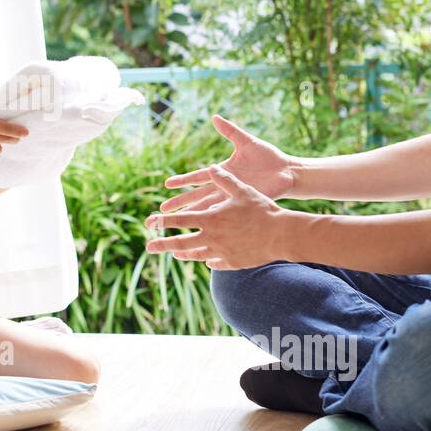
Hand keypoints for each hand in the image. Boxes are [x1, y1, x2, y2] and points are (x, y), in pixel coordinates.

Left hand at [144, 165, 290, 269]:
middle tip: (149, 247)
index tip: (150, 222)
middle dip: (162, 245)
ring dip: (183, 253)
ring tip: (174, 254)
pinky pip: (216, 262)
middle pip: (181, 243)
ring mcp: (221, 252)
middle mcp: (212, 238)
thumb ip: (225, 180)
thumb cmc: (262, 210)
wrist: (281, 235)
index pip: (180, 221)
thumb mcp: (243, 191)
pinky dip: (208, 260)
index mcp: (211, 219)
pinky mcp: (232, 262)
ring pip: (196, 254)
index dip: (163, 221)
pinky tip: (206, 260)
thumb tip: (212, 168)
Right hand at [158, 114, 297, 214]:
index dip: (182, 181)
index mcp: (222, 171)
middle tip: (162, 210)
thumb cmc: (268, 156)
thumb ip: (230, 131)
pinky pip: (225, 212)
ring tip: (178, 222)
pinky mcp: (243, 202)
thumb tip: (214, 117)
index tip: (167, 184)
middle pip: (197, 195)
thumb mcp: (247, 142)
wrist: (287, 171)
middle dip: (180, 203)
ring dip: (193, 214)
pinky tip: (203, 225)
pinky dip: (214, 218)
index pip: (198, 177)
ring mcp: (233, 196)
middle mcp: (224, 185)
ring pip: (208, 207)